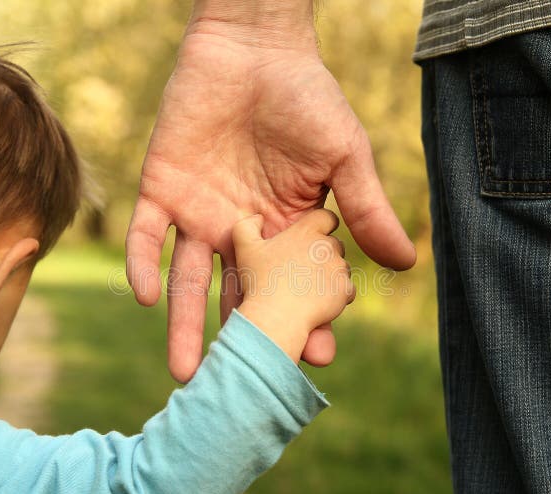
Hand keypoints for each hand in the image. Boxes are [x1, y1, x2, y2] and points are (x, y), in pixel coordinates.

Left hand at [126, 17, 415, 381]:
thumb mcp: (344, 157)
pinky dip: (143, 263)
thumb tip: (407, 263)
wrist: (254, 47)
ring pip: (188, 279)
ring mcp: (199, 214)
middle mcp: (241, 233)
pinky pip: (146, 234)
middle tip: (236, 389)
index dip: (300, 322)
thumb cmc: (307, 97)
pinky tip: (147, 298)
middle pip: (237, 298)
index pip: (290, 289)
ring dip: (184, 323)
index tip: (311, 357)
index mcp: (284, 230)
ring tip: (186, 371)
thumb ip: (365, 209)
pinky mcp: (162, 189)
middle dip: (238, 340)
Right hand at [234, 210, 355, 362]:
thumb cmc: (260, 281)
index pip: (327, 218)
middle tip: (305, 269)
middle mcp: (327, 246)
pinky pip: (347, 289)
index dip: (322, 225)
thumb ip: (247, 226)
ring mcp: (339, 268)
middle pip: (336, 244)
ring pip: (342, 268)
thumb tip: (257, 218)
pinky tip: (319, 301)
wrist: (276, 316)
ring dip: (331, 275)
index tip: (312, 237)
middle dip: (325, 254)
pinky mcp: (345, 290)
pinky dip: (337, 295)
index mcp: (307, 232)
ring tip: (309, 288)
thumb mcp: (245, 249)